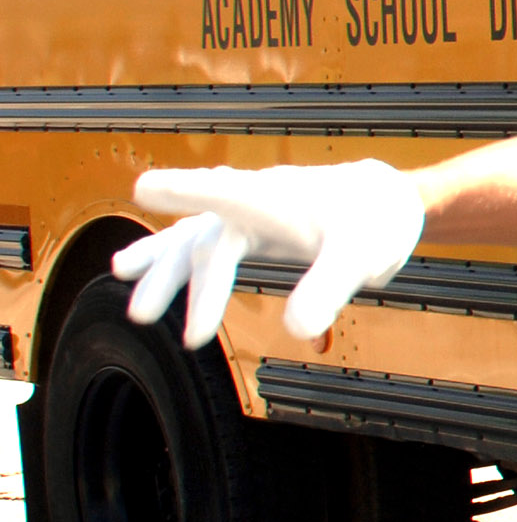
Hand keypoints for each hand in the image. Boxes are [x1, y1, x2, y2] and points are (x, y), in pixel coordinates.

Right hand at [119, 161, 425, 347]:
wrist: (384, 203)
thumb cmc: (374, 221)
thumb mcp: (360, 257)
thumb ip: (328, 288)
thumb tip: (299, 331)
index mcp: (270, 200)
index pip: (223, 194)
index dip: (185, 192)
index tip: (146, 190)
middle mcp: (248, 204)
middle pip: (200, 238)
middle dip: (170, 275)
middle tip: (141, 314)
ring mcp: (245, 217)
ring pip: (193, 239)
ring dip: (163, 266)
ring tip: (127, 290)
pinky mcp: (249, 231)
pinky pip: (205, 245)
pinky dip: (179, 258)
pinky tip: (153, 270)